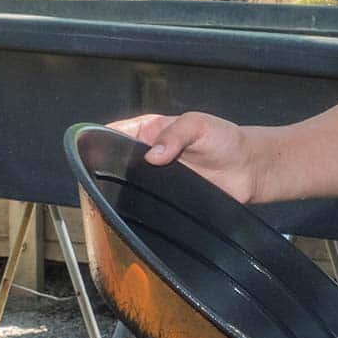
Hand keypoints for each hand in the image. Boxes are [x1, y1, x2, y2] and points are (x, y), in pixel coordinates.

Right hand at [107, 112, 259, 203]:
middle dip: (109, 170)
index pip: (115, 133)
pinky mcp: (166, 200)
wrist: (249, 169)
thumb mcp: (197, 124)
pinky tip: (134, 212)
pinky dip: (142, 207)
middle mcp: (148, 155)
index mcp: (149, 130)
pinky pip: (148, 204)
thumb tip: (152, 156)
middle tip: (99, 180)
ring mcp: (156, 179)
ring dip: (126, 190)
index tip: (87, 151)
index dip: (100, 140)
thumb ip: (175, 134)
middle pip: (118, 163)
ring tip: (114, 198)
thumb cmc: (224, 139)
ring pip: (130, 186)